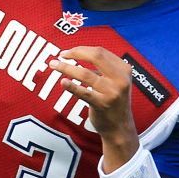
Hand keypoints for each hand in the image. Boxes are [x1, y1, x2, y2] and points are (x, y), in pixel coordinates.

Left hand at [49, 46, 138, 164]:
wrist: (120, 128)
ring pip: (85, 74)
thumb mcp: (116, 80)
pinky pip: (84, 93)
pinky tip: (63, 82)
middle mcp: (120, 79)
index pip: (101, 51)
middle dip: (75, 53)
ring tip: (54, 65)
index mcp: (124, 69)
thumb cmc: (113, 100)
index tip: (68, 52)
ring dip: (66, 67)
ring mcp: (112, 92)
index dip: (81, 49)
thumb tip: (76, 53)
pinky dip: (72, 86)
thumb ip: (102, 67)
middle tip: (61, 55)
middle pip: (96, 56)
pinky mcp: (102, 105)